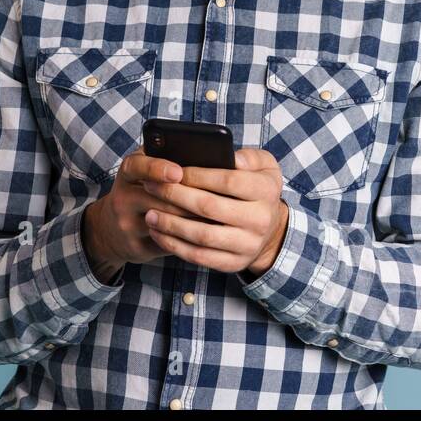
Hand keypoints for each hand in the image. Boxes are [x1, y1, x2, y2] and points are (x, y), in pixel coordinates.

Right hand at [81, 145, 205, 277]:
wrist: (110, 230)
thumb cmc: (141, 192)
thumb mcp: (145, 172)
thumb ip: (166, 161)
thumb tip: (205, 159)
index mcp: (127, 174)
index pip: (137, 166)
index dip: (158, 168)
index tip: (178, 172)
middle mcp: (121, 198)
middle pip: (159, 197)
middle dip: (190, 196)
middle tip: (217, 196)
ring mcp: (126, 225)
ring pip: (167, 221)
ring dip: (195, 217)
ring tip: (219, 213)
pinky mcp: (136, 247)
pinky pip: (168, 242)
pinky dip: (188, 237)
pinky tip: (207, 233)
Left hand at [140, 147, 288, 276]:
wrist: (271, 230)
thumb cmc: (258, 190)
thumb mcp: (264, 166)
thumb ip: (249, 156)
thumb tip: (231, 157)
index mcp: (266, 190)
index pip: (228, 181)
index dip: (197, 176)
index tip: (173, 171)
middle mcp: (260, 219)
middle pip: (209, 207)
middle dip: (175, 196)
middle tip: (151, 187)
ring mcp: (248, 244)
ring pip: (202, 235)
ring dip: (170, 225)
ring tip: (150, 214)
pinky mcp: (234, 263)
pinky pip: (199, 256)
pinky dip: (175, 246)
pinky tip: (158, 233)